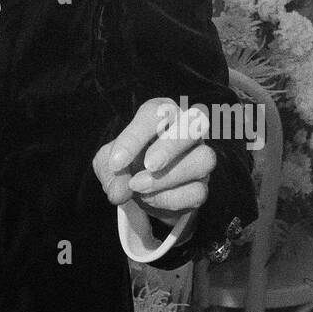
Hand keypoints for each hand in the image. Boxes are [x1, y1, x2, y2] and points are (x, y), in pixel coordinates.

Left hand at [93, 97, 215, 226]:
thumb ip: (110, 171)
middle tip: (147, 166)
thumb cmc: (126, 165)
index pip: (155, 113)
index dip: (135, 137)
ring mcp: (199, 157)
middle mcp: (186, 130)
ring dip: (169, 177)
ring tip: (139, 187)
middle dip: (169, 147)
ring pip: (204, 159)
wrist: (139, 192)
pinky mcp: (202, 185)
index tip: (117, 162)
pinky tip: (150, 199)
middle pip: (193, 125)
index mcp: (162, 114)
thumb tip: (121, 191)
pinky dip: (170, 199)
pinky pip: (198, 191)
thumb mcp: (108, 163)